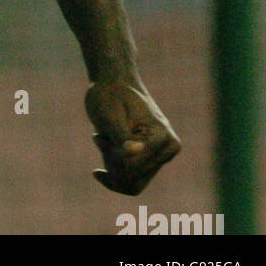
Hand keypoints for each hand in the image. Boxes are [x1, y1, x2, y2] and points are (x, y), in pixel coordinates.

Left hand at [85, 79, 180, 194]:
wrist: (112, 83)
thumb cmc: (109, 94)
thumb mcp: (110, 113)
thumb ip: (122, 135)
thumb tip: (134, 152)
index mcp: (163, 137)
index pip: (134, 168)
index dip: (111, 158)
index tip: (97, 136)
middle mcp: (168, 149)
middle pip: (133, 179)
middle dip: (110, 162)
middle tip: (99, 137)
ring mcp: (159, 156)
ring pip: (130, 183)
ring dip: (110, 165)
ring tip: (101, 138)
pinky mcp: (149, 159)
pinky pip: (131, 182)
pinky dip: (112, 171)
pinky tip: (102, 147)